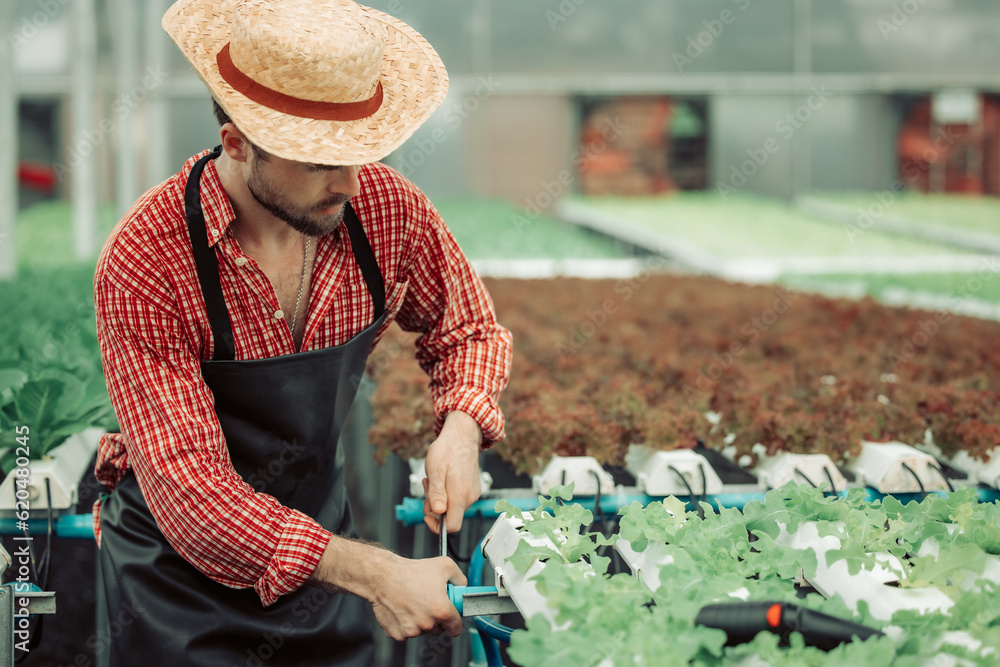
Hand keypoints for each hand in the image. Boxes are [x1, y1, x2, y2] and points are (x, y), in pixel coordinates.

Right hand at [308, 536, 465, 639]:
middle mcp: (426, 624)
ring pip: (422, 630)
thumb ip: (460, 579)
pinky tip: (403, 607)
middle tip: (429, 601)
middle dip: (437, 618)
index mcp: (441, 610)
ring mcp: (411, 631)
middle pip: (439, 629)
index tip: (452, 615)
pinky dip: (406, 622)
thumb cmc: (410, 571)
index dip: (455, 620)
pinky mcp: (397, 633)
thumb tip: (463, 588)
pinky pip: (406, 632)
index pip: (457, 628)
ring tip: (414, 601)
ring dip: (421, 620)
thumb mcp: (445, 566)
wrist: (383, 576)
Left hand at [423, 411, 481, 533]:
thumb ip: (436, 493)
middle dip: (434, 507)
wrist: (462, 436)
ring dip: (439, 498)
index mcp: (460, 495)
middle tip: (428, 487)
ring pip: (452, 507)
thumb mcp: (435, 470)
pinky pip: (457, 499)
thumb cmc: (447, 450)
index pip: (452, 526)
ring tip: (434, 480)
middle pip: (449, 517)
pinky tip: (442, 479)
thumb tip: (437, 512)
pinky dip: (447, 493)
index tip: (428, 515)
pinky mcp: (472, 489)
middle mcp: (469, 497)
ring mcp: (472, 493)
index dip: (437, 527)